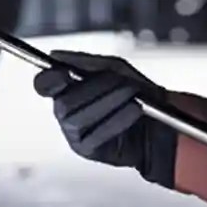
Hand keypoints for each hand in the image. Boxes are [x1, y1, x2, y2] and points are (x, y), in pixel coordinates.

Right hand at [33, 51, 176, 186]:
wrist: (162, 122)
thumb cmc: (137, 94)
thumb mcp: (116, 69)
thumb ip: (88, 62)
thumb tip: (56, 55)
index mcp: (67, 89)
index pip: (44, 85)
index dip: (48, 79)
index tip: (63, 72)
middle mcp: (65, 112)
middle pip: (63, 102)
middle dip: (95, 89)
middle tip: (123, 82)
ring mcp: (74, 133)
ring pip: (77, 118)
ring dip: (108, 102)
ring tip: (132, 96)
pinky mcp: (87, 150)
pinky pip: (95, 136)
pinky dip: (117, 121)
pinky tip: (134, 111)